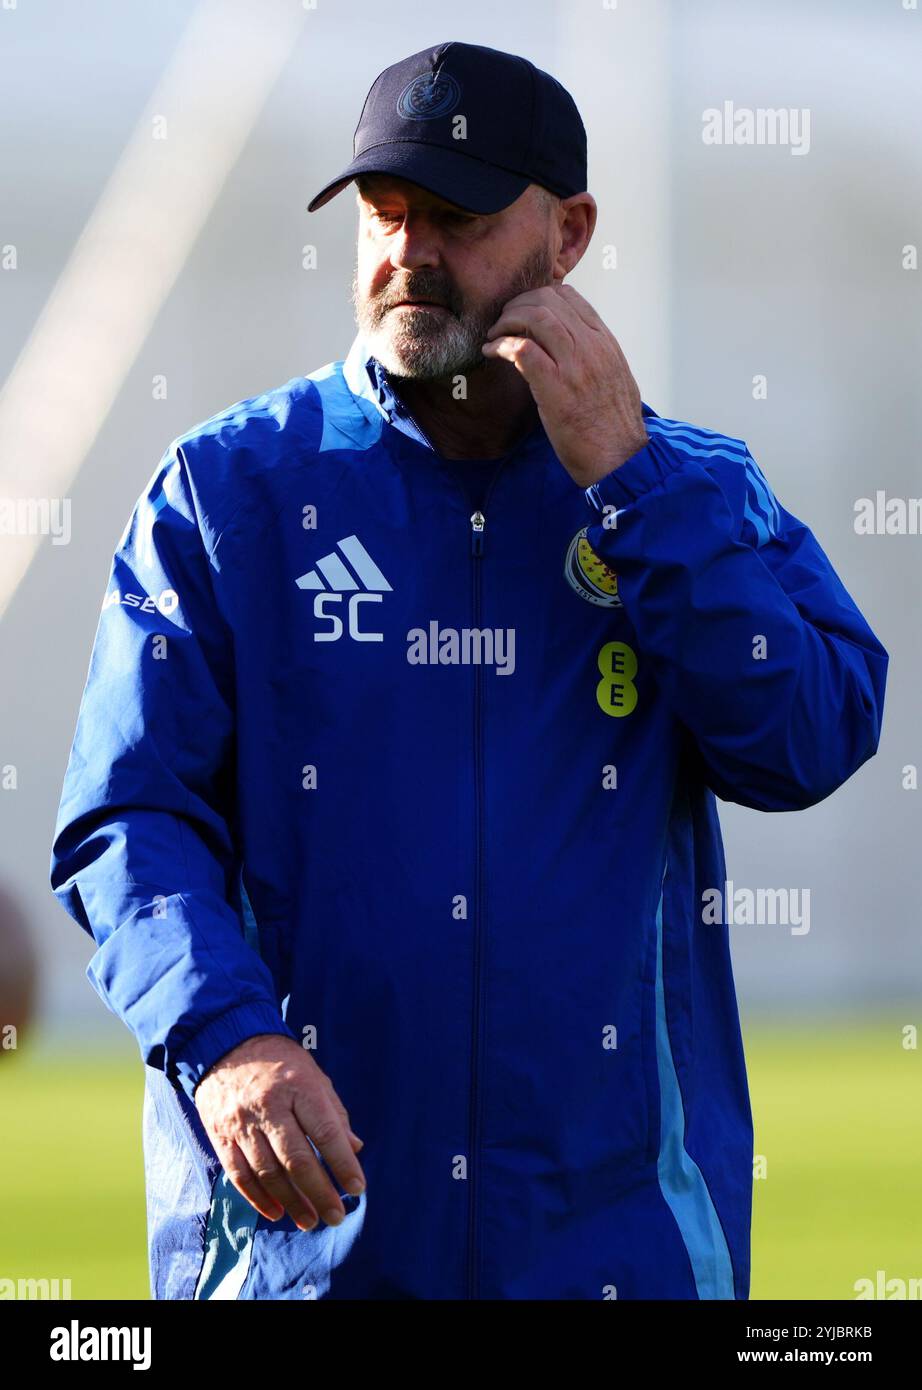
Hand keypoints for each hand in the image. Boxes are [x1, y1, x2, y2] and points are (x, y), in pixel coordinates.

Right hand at [194, 1033, 365, 1230]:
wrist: (225, 1043)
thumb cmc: (280, 1063)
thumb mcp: (314, 1076)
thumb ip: (335, 1113)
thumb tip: (355, 1149)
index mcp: (299, 1087)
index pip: (326, 1132)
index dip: (343, 1164)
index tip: (358, 1188)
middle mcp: (269, 1105)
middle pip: (296, 1159)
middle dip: (319, 1192)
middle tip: (337, 1216)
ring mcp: (242, 1122)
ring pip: (268, 1172)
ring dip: (292, 1202)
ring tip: (310, 1221)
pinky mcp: (220, 1134)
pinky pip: (239, 1174)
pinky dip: (258, 1198)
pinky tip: (277, 1211)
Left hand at [481, 283, 647, 488]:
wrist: (620, 457)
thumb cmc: (614, 425)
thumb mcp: (614, 377)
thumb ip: (594, 355)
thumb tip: (571, 346)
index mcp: (604, 342)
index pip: (568, 296)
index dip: (537, 297)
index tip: (522, 312)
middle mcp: (591, 347)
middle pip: (547, 300)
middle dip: (516, 305)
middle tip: (502, 322)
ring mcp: (574, 366)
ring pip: (534, 318)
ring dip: (506, 321)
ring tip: (493, 335)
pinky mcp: (556, 388)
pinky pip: (522, 349)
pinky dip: (501, 345)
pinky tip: (491, 352)